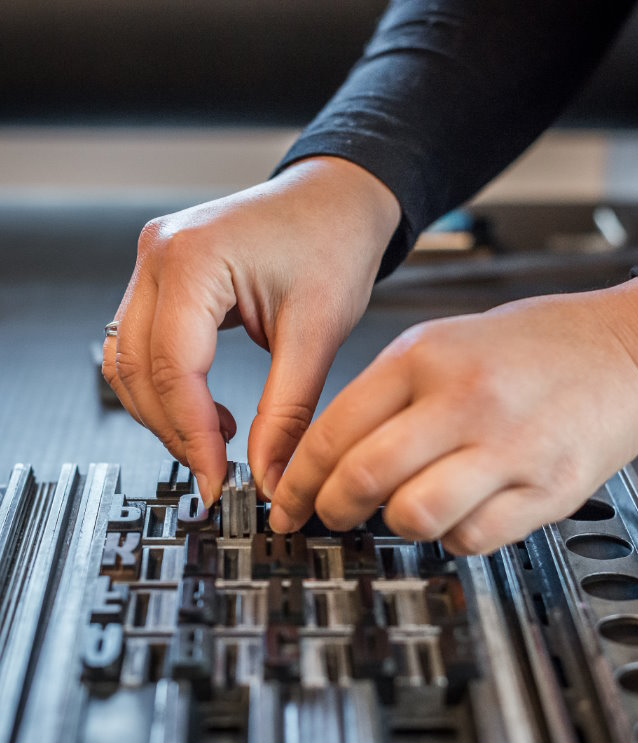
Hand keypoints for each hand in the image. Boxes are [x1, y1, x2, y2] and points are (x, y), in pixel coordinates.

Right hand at [102, 157, 399, 505]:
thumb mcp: (318, 331)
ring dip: (163, 413)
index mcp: (194, 258)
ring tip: (215, 440)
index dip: (192, 436)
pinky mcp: (163, 276)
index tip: (217, 479)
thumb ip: (288, 411)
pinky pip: (142, 345)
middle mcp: (160, 255)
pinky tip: (204, 408)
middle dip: (174, 430)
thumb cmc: (333, 239)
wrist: (338, 199)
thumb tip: (268, 473)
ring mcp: (154, 263)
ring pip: (129, 362)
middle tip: (216, 469)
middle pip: (138, 370)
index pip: (174, 369)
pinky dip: (165, 387)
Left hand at [269, 279, 637, 552]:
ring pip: (414, 515)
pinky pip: (471, 538)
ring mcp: (508, 447)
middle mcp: (464, 400)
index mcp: (425, 356)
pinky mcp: (547, 490)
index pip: (334, 429)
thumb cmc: (533, 347)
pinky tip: (459, 512)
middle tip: (330, 516)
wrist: (626, 350)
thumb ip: (388, 395)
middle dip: (331, 510)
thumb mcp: (445, 341)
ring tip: (401, 511)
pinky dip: (452, 536)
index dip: (299, 478)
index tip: (288, 501)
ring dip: (394, 524)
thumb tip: (333, 456)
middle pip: (364, 476)